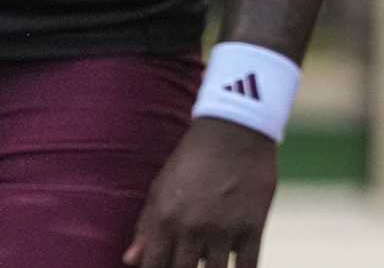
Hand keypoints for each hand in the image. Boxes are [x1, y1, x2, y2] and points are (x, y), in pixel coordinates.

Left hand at [123, 117, 277, 267]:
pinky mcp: (253, 225)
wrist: (235, 129)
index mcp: (165, 219)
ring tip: (207, 265)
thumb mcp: (161, 188)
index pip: (152, 267)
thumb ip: (146, 226)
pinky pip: (246, 266)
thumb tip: (130, 260)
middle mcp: (192, 227)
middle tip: (186, 263)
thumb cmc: (193, 158)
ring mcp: (224, 228)